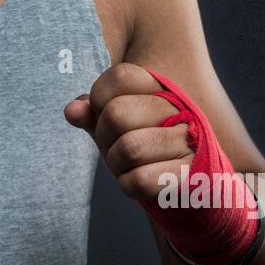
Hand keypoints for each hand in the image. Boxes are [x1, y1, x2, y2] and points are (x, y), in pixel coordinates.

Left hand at [63, 62, 191, 200]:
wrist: (191, 188)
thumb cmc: (145, 149)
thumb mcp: (115, 126)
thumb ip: (92, 113)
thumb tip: (72, 111)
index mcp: (160, 89)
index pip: (120, 76)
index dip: (99, 98)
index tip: (105, 115)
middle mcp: (179, 109)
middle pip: (116, 114)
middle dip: (104, 137)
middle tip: (115, 146)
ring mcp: (189, 141)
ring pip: (129, 149)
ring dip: (116, 164)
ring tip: (127, 165)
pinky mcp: (192, 174)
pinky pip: (140, 180)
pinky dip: (128, 185)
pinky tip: (139, 181)